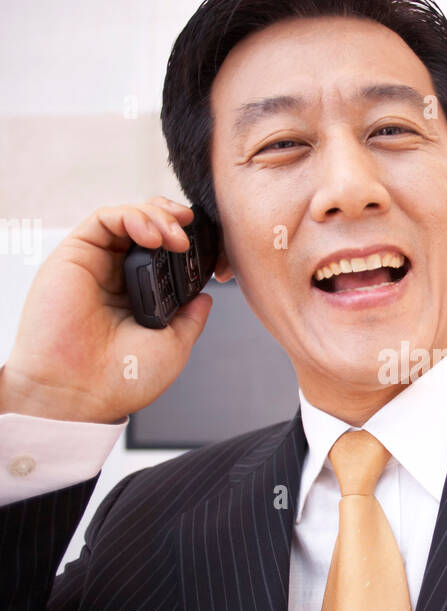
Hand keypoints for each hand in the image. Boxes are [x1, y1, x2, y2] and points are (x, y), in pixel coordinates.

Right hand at [0, 196, 212, 422]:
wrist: (81, 394)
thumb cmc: (120, 380)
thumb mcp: (173, 347)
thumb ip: (190, 318)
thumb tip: (206, 297)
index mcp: (139, 298)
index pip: (163, 254)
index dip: (185, 241)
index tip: (208, 244)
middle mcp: (116, 278)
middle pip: (147, 228)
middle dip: (174, 219)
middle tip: (191, 231)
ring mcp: (96, 264)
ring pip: (128, 217)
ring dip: (157, 216)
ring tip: (175, 238)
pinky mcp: (75, 254)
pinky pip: (105, 218)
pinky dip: (133, 216)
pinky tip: (152, 235)